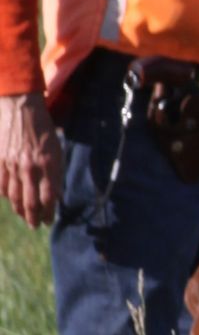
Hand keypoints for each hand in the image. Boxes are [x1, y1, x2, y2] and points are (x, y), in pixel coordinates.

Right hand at [0, 90, 63, 230]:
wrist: (20, 108)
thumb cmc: (43, 129)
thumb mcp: (57, 150)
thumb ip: (56, 174)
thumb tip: (56, 196)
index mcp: (48, 165)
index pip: (49, 198)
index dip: (49, 213)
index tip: (50, 220)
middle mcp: (30, 168)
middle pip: (31, 202)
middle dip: (34, 218)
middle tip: (36, 225)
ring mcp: (13, 165)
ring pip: (14, 197)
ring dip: (20, 211)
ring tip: (25, 217)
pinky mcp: (0, 161)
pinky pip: (1, 186)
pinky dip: (5, 196)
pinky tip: (10, 200)